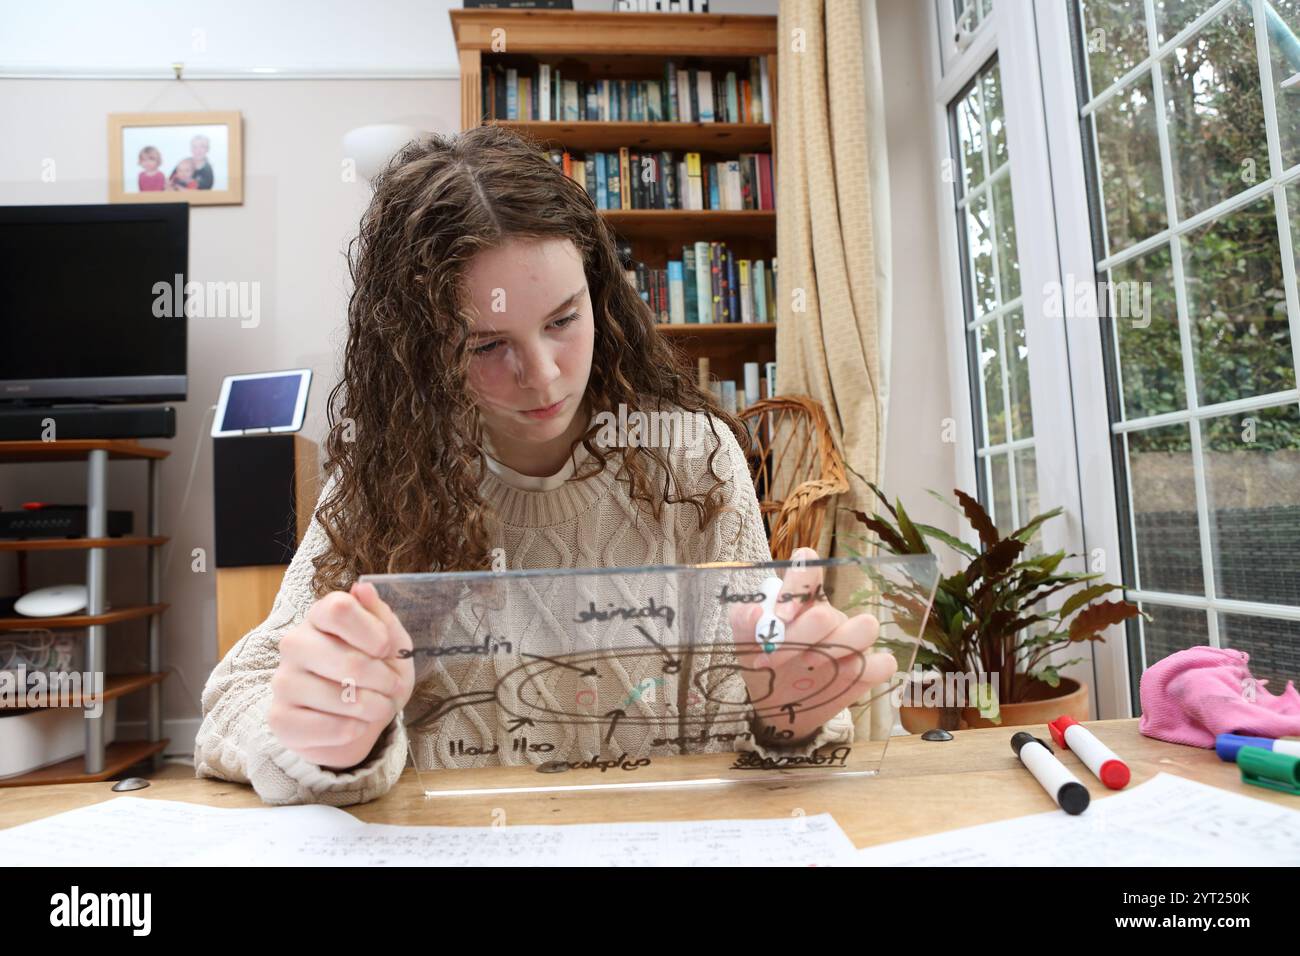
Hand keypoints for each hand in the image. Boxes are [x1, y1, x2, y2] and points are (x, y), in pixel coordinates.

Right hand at [268, 581, 414, 770]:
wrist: (358, 720)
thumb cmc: (375, 675)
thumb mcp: (391, 644)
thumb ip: (380, 617)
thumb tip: (363, 588)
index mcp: (320, 617)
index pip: (339, 609)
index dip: (372, 632)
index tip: (386, 649)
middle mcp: (295, 643)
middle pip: (345, 659)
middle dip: (382, 679)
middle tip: (393, 687)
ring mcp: (283, 681)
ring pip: (336, 697)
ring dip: (371, 707)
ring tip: (378, 708)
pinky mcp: (280, 718)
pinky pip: (321, 727)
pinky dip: (350, 730)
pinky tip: (355, 725)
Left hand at [727, 548, 897, 746]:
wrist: (776, 708)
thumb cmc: (764, 666)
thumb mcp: (744, 644)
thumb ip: (743, 623)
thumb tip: (754, 611)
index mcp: (800, 601)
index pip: (808, 567)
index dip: (798, 584)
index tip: (781, 617)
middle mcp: (830, 615)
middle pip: (827, 612)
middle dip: (800, 637)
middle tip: (775, 658)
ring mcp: (853, 641)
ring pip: (867, 627)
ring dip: (837, 647)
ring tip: (811, 664)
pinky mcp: (867, 670)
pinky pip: (884, 663)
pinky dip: (869, 669)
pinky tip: (844, 677)